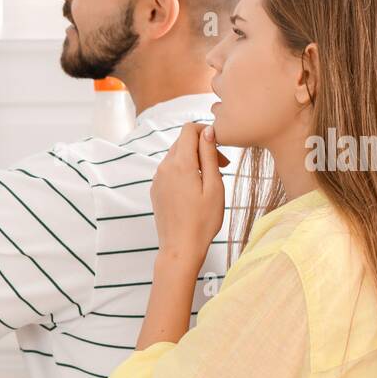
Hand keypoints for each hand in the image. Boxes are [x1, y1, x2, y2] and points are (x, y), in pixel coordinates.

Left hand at [151, 124, 226, 269]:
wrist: (180, 248)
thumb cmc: (203, 221)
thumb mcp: (214, 185)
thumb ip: (209, 155)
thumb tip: (207, 130)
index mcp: (180, 164)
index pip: (188, 129)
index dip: (205, 131)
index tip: (220, 148)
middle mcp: (164, 168)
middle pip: (182, 142)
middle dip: (202, 147)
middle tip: (221, 167)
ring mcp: (157, 179)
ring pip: (176, 156)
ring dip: (193, 160)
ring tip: (209, 180)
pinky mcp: (155, 190)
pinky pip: (169, 170)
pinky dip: (183, 171)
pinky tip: (195, 190)